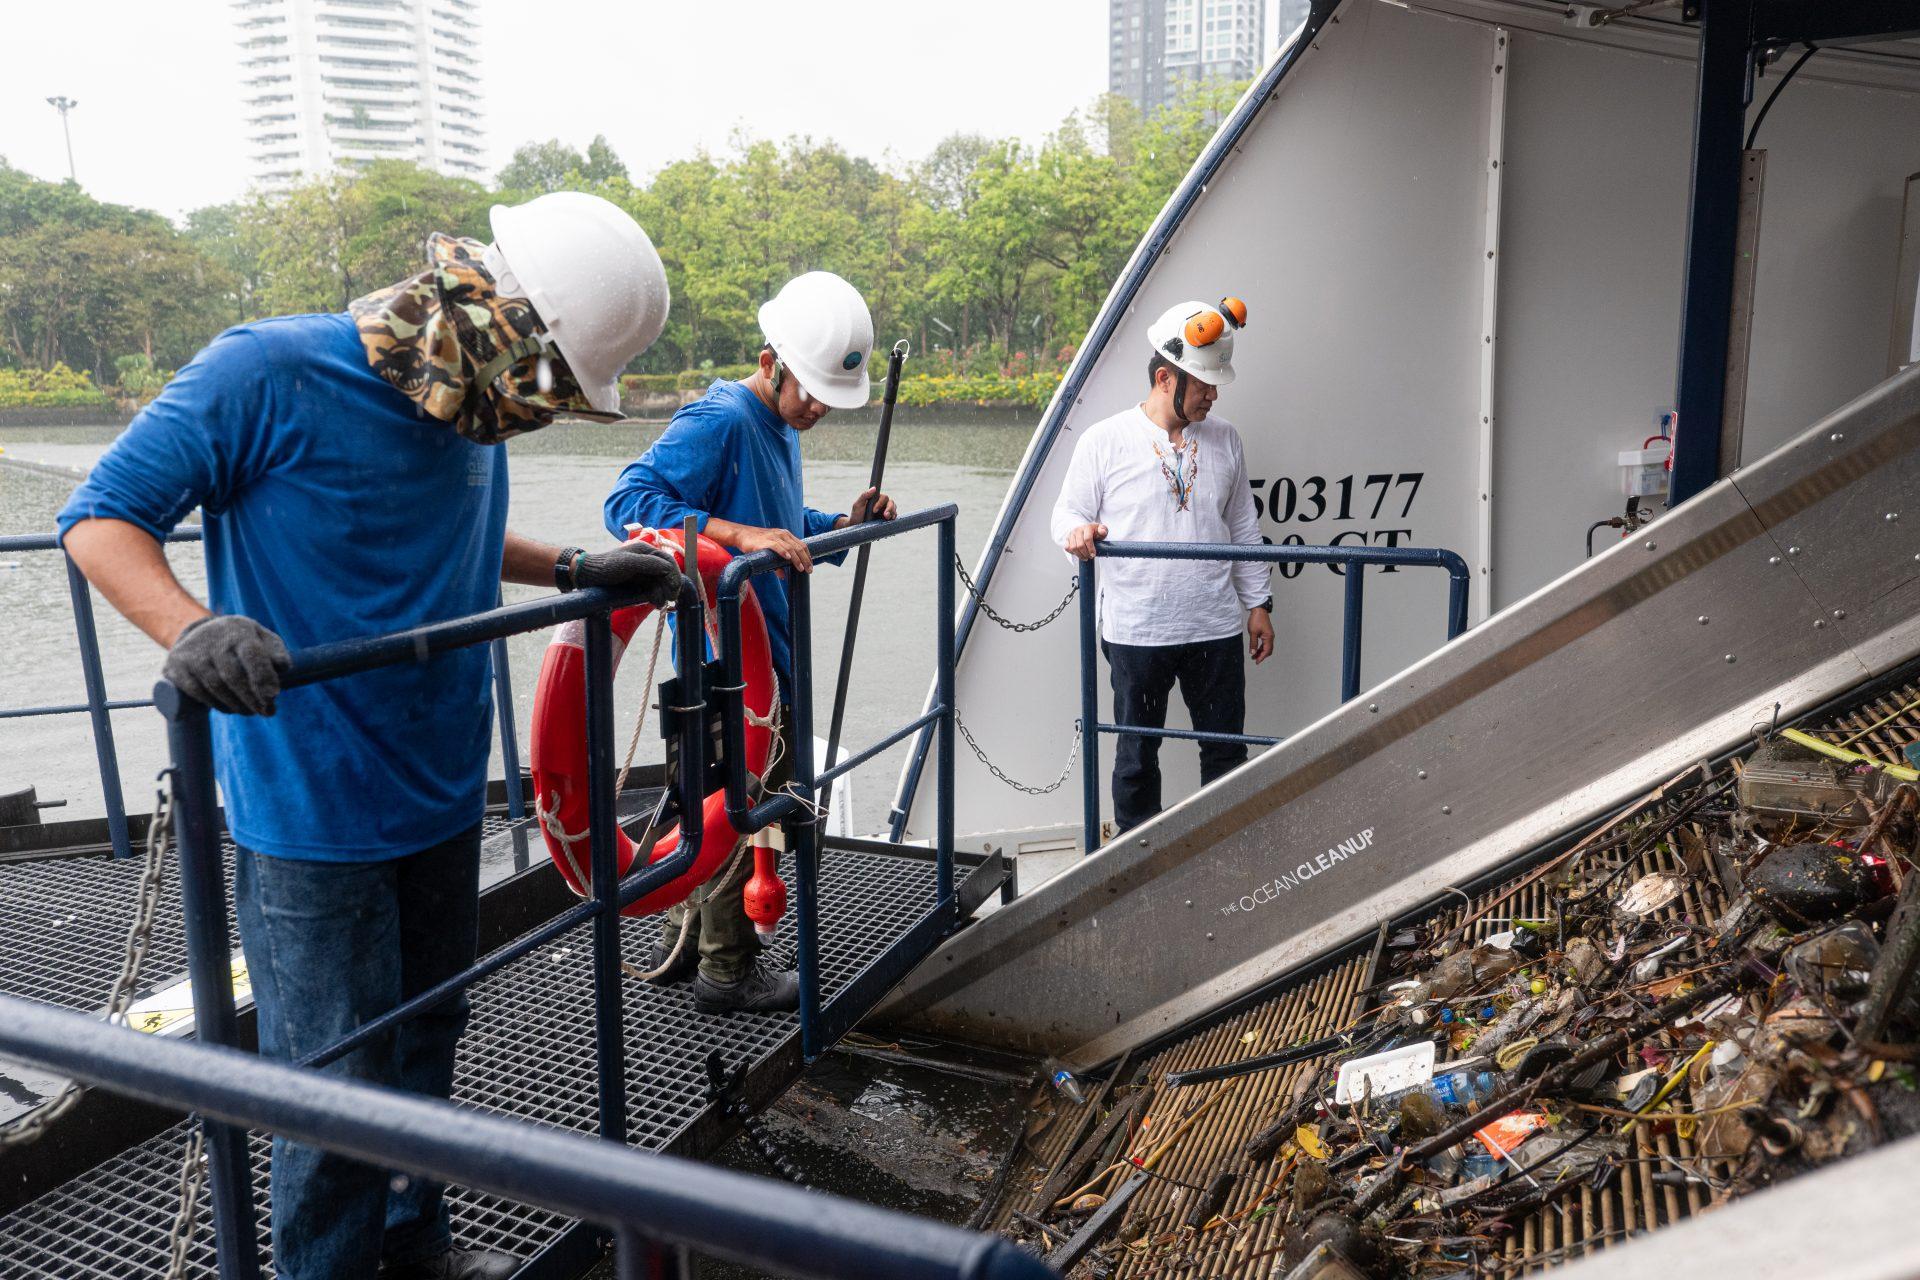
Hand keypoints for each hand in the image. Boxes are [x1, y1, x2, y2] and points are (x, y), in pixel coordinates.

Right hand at [163, 615, 290, 715]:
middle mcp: (213, 639)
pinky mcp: (176, 665)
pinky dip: (215, 704)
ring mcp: (192, 653)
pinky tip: (229, 709)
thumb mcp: (263, 640)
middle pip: (233, 676)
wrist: (202, 633)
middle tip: (267, 711)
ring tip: (251, 711)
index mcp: (239, 630)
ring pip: (216, 687)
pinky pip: (197, 692)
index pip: (252, 654)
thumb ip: (276, 652)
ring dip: (236, 705)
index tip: (274, 695)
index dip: (263, 676)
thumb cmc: (243, 642)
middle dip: (253, 699)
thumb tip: (282, 667)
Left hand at [572, 542, 680, 605]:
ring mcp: (644, 573)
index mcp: (647, 551)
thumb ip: (650, 564)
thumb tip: (668, 569)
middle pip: (667, 574)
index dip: (674, 576)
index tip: (674, 590)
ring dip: (663, 593)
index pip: (668, 562)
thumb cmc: (607, 567)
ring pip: (662, 583)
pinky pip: (654, 590)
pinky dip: (657, 596)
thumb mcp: (629, 563)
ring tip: (659, 603)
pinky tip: (655, 602)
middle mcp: (648, 561)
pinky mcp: (640, 583)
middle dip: (670, 586)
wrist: (589, 577)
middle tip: (670, 599)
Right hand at [731, 524, 813, 572]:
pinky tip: (788, 558)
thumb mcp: (770, 551)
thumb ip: (777, 562)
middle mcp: (782, 534)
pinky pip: (777, 546)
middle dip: (805, 560)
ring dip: (797, 559)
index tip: (811, 566)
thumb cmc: (756, 543)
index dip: (808, 556)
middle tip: (809, 570)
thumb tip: (783, 576)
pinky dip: (783, 552)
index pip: (802, 545)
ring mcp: (774, 536)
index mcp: (786, 535)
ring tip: (800, 568)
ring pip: (790, 548)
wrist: (742, 535)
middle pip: (799, 547)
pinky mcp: (766, 541)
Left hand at [845, 486, 895, 525]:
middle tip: (885, 515)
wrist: (856, 527)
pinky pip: (893, 516)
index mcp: (876, 499)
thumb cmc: (856, 515)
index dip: (880, 503)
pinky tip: (891, 520)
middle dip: (889, 508)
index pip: (883, 497)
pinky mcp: (887, 519)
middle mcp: (882, 504)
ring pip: (894, 509)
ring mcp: (885, 511)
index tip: (874, 510)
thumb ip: (864, 495)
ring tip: (887, 518)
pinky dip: (894, 517)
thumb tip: (874, 488)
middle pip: (891, 503)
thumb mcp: (858, 505)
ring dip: (892, 513)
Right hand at [1063, 522, 1107, 560]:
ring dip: (1079, 555)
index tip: (1093, 555)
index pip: (1087, 539)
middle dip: (1085, 553)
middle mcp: (1078, 530)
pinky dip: (1072, 553)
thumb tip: (1102, 531)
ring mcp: (1071, 534)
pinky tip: (1078, 554)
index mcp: (1087, 527)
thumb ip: (1103, 530)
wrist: (1086, 529)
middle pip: (1080, 545)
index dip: (1090, 548)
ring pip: (1073, 548)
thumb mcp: (1101, 530)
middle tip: (1090, 557)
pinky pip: (1067, 548)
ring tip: (1085, 557)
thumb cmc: (1095, 532)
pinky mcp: (1067, 538)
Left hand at [1247, 608, 1272, 664]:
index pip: (1266, 651)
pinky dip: (1261, 647)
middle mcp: (1271, 637)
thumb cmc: (1256, 620)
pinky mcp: (1267, 633)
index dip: (1261, 657)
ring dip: (1261, 651)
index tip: (1256, 662)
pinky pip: (1265, 643)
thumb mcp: (1253, 633)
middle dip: (1262, 655)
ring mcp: (1269, 635)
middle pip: (1268, 650)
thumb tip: (1253, 653)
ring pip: (1267, 647)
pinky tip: (1256, 648)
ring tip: (1254, 655)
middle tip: (1255, 659)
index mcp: (1268, 637)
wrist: (1259, 610)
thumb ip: (1253, 644)